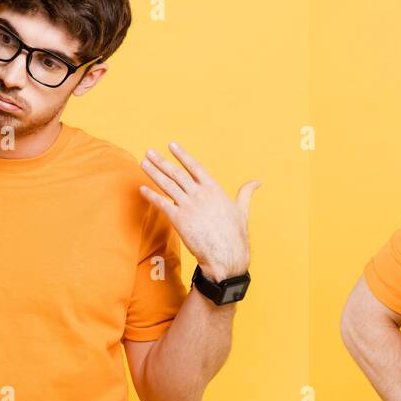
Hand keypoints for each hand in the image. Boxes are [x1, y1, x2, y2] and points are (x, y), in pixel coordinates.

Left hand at [140, 141, 258, 281]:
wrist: (226, 254)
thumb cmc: (235, 234)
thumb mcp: (242, 209)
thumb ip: (246, 192)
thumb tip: (257, 182)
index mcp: (214, 189)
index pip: (195, 166)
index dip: (182, 155)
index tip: (171, 145)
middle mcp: (199, 194)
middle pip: (176, 173)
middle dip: (161, 161)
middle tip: (149, 152)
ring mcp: (188, 206)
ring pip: (167, 185)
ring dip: (154, 173)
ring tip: (144, 163)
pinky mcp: (179, 219)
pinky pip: (162, 204)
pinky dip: (151, 195)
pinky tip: (142, 189)